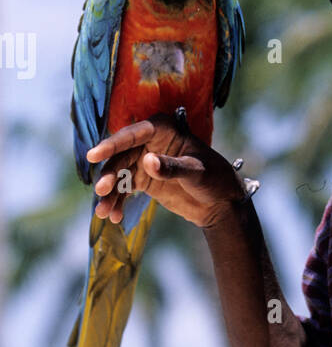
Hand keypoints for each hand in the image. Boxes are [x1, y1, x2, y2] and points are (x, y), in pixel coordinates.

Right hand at [87, 114, 247, 228]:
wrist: (221, 203)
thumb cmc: (216, 178)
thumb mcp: (197, 172)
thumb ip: (172, 168)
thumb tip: (147, 162)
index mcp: (164, 129)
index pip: (133, 134)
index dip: (112, 144)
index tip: (94, 155)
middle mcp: (150, 142)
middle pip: (121, 156)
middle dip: (109, 174)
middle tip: (101, 190)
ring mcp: (145, 161)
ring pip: (119, 174)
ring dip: (109, 193)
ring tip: (103, 212)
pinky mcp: (144, 180)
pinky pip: (124, 189)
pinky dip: (117, 202)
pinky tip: (114, 217)